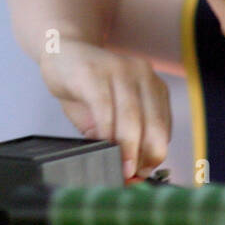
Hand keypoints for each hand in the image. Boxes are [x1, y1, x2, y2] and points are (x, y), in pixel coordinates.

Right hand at [37, 37, 171, 180]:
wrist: (61, 50)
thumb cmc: (87, 87)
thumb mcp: (110, 112)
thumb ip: (120, 136)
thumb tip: (128, 171)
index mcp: (154, 87)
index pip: (163, 126)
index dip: (156, 153)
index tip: (144, 173)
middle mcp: (143, 75)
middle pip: (152, 122)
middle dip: (144, 154)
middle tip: (132, 174)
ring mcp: (120, 71)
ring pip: (131, 116)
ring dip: (126, 146)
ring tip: (119, 166)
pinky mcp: (94, 73)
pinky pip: (104, 107)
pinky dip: (105, 130)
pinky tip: (100, 143)